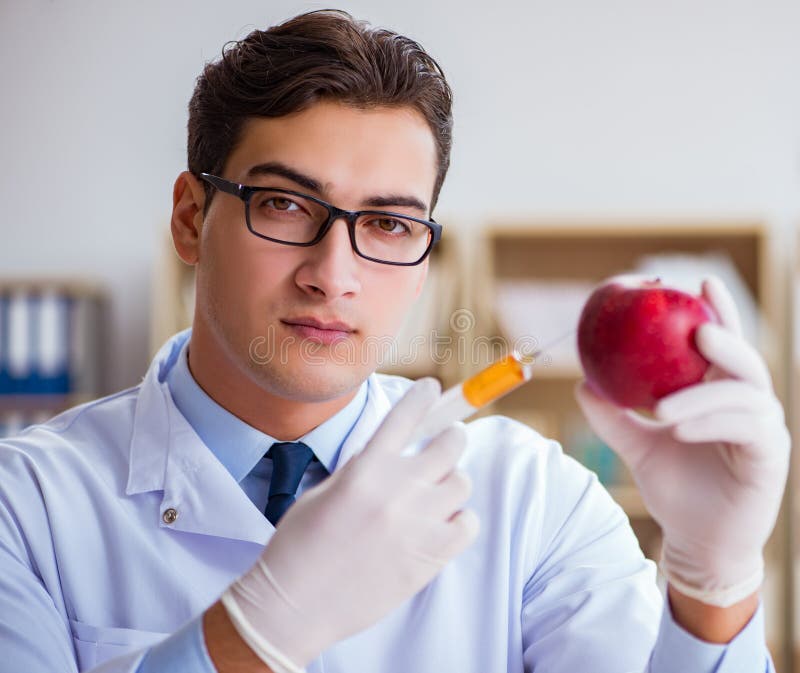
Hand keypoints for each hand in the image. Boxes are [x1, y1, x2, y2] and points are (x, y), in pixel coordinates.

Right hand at [220, 378, 478, 670]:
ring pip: (462, 482)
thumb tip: (393, 454)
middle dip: (451, 437)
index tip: (432, 388)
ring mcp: (418, 523)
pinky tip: (442, 524)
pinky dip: (459, 520)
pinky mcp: (431, 557)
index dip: (423, 396)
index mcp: (366, 468)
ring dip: (451, 482)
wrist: (295, 605)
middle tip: (446, 443)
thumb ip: (362, 468)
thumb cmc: (299, 546)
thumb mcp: (324, 491)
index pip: (405, 416)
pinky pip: (468, 523)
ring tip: (436, 492)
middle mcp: (397, 489)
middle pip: (451, 444)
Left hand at [575, 275, 789, 606]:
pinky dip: (713, 424)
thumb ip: (614, 415)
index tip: (700, 281)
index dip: (719, 310)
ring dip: (704, 396)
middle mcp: (748, 406)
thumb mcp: (637, 446)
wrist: (695, 541)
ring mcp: (763, 431)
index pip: (724, 345)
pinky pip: (748, 430)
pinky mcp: (769, 457)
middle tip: (697, 330)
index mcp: (720, 393)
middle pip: (744, 361)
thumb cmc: (675, 488)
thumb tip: (582, 383)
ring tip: (664, 407)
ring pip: (744, 396)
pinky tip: (681, 428)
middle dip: (725, 340)